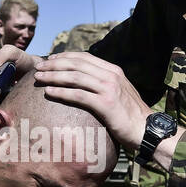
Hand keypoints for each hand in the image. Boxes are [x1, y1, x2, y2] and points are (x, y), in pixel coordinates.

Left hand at [34, 52, 149, 150]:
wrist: (147, 130)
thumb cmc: (131, 116)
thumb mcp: (119, 93)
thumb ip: (104, 85)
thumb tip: (85, 85)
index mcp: (114, 71)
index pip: (84, 57)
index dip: (65, 56)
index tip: (51, 59)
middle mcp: (111, 75)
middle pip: (76, 64)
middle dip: (54, 64)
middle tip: (38, 68)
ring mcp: (109, 89)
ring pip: (75, 77)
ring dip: (54, 76)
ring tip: (39, 78)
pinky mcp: (106, 104)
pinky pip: (78, 95)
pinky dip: (61, 92)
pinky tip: (49, 92)